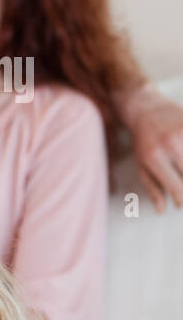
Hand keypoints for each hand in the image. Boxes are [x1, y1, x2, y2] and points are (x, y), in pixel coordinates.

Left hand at [126, 93, 182, 212]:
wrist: (146, 109)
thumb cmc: (143, 142)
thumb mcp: (141, 165)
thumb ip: (153, 187)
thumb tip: (162, 210)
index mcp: (154, 157)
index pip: (177, 187)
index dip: (182, 199)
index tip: (181, 204)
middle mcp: (171, 144)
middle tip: (181, 190)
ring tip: (180, 170)